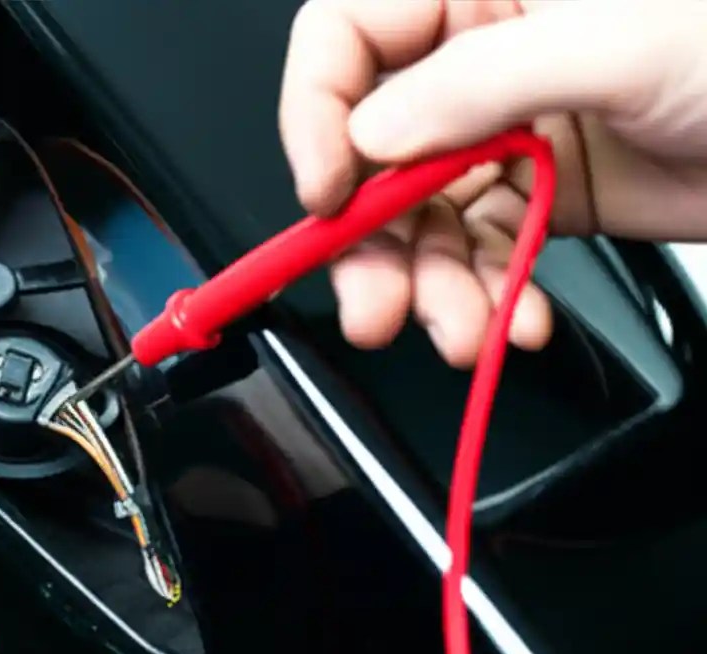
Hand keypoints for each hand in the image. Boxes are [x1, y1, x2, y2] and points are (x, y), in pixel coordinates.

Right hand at [279, 0, 706, 366]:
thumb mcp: (621, 43)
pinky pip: (481, 252)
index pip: (347, 38)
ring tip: (460, 331)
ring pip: (421, 216)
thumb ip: (479, 83)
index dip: (316, 114)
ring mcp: (505, 132)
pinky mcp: (539, 194)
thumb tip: (371, 133)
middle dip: (372, 237)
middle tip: (375, 302)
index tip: (328, 192)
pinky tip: (510, 319)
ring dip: (431, 286)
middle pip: (370, 149)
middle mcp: (478, 59)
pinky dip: (487, 296)